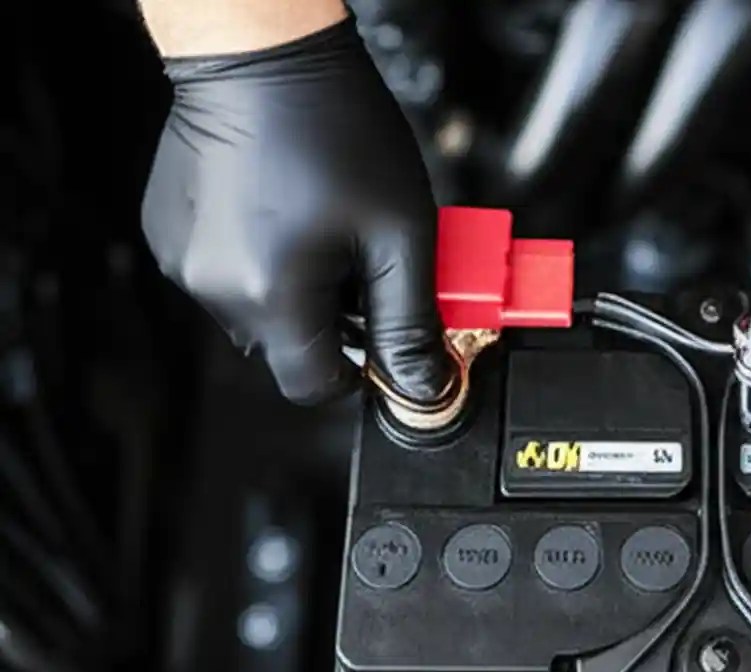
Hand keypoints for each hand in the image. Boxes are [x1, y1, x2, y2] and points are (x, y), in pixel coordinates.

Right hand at [142, 17, 452, 404]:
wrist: (266, 51)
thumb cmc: (334, 126)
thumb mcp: (401, 234)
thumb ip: (411, 320)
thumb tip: (423, 384)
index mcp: (270, 296)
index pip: (315, 387)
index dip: (362, 372)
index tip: (387, 341)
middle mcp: (214, 288)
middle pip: (289, 347)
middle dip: (336, 318)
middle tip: (367, 260)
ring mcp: (184, 260)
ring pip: (260, 311)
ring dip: (300, 288)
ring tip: (327, 225)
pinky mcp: (171, 234)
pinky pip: (228, 273)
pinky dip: (264, 258)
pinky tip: (287, 210)